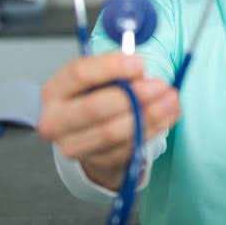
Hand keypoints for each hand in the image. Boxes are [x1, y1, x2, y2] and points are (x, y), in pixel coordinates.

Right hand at [37, 52, 179, 189]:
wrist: (90, 132)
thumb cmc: (96, 95)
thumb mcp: (99, 76)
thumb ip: (115, 70)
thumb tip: (140, 71)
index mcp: (55, 91)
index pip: (78, 74)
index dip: (111, 67)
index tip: (139, 63)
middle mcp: (56, 121)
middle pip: (94, 108)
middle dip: (133, 95)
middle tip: (160, 85)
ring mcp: (74, 145)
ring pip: (113, 131)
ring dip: (149, 114)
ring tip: (170, 99)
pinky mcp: (97, 161)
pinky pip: (128, 146)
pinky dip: (153, 128)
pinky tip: (167, 114)